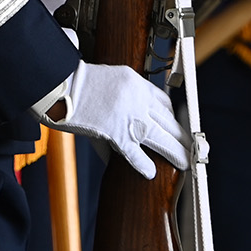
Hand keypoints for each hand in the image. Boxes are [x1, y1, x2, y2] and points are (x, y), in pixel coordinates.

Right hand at [37, 61, 188, 178]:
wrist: (60, 82)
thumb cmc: (75, 80)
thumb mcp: (106, 78)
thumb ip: (120, 94)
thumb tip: (127, 114)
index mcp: (135, 81)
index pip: (162, 101)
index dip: (171, 116)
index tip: (174, 124)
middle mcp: (137, 97)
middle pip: (167, 119)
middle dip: (180, 134)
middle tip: (190, 145)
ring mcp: (128, 115)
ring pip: (159, 136)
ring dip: (174, 150)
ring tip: (184, 161)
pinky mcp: (114, 131)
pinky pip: (133, 151)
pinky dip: (143, 163)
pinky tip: (150, 172)